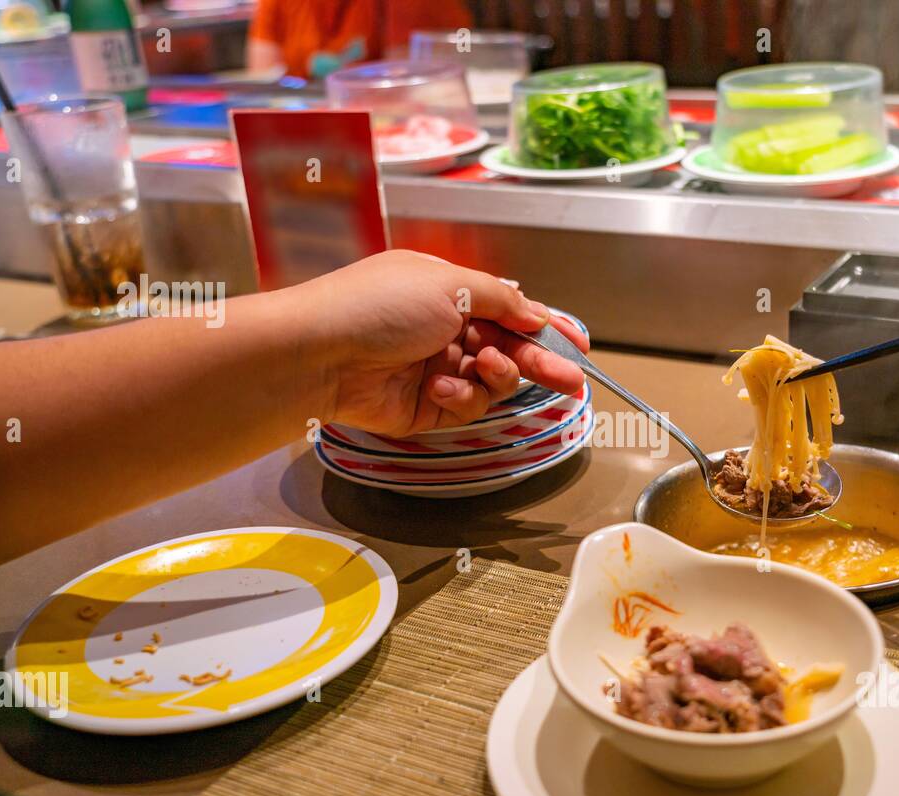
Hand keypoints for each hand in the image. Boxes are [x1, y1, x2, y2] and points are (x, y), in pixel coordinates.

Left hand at [293, 250, 588, 435]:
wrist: (321, 353)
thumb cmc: (377, 305)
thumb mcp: (449, 284)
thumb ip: (501, 299)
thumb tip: (534, 310)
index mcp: (447, 291)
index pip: (508, 309)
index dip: (544, 325)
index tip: (577, 343)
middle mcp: (443, 329)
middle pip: (509, 348)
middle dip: (540, 362)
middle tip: (569, 379)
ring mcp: (435, 368)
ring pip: (492, 380)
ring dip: (497, 374)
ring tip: (486, 365)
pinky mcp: (425, 407)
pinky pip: (465, 405)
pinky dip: (462, 395)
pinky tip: (442, 386)